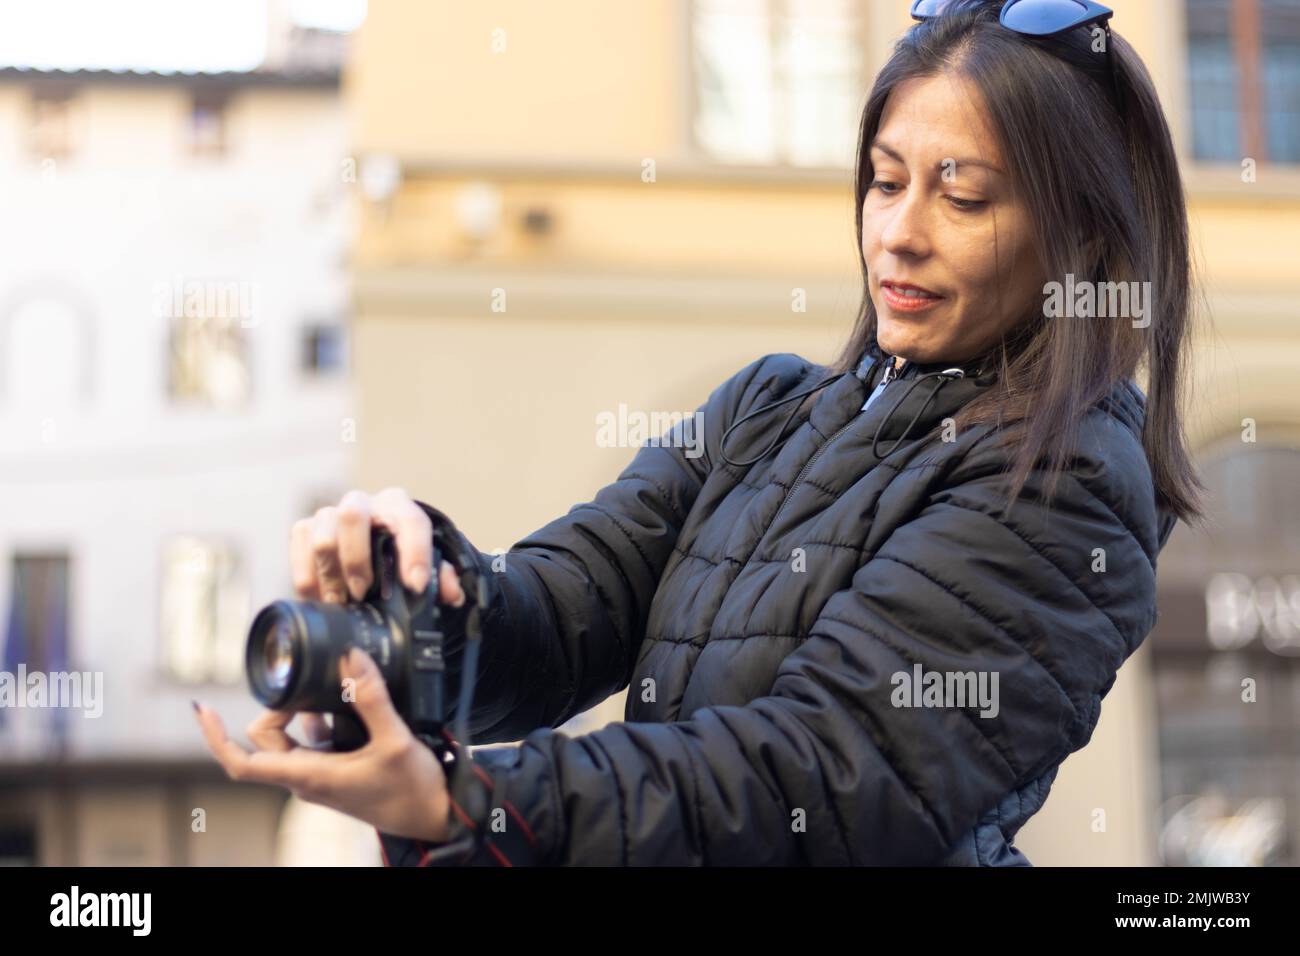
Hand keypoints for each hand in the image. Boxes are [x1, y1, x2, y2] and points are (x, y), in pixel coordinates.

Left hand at [194, 648, 452, 843]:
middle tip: (307, 684)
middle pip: (265, 739)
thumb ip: (371, 698)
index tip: (203, 707)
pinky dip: (320, 718)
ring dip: (300, 711)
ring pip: (288, 738)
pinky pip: (313, 740)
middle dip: (277, 707)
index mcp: (309, 775)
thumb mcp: (394, 740)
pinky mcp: (337, 771)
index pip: (242, 763)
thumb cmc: (412, 790)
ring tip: (328, 689)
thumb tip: (350, 658)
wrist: (433, 816)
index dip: (216, 737)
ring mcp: (321, 775)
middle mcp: (306, 778)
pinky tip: (344, 703)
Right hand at [292, 487, 464, 605]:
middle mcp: (364, 503)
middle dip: (357, 559)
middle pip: (352, 515)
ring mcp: (331, 514)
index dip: (415, 553)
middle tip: (363, 593)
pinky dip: (308, 577)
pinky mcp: (306, 529)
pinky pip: (298, 546)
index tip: (417, 586)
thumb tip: (451, 593)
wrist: (372, 551)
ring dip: (331, 574)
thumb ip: (443, 578)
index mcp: (399, 507)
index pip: (410, 520)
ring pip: (322, 533)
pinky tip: (322, 599)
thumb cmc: (402, 559)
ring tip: (342, 602)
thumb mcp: (428, 569)